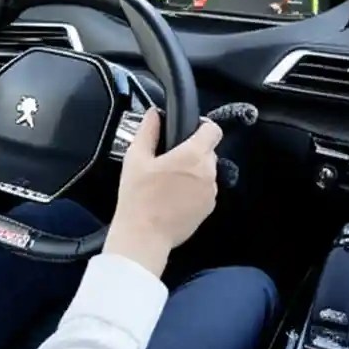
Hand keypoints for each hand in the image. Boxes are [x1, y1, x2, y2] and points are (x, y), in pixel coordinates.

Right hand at [104, 110, 222, 277]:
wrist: (144, 235)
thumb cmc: (138, 196)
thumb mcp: (136, 159)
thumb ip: (148, 131)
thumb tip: (154, 114)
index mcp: (193, 155)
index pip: (213, 130)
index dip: (202, 127)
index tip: (188, 132)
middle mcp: (208, 172)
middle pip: (208, 152)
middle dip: (193, 152)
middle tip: (170, 161)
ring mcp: (211, 192)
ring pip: (207, 172)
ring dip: (194, 173)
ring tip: (170, 182)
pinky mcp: (208, 209)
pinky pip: (205, 191)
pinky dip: (194, 191)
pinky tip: (174, 198)